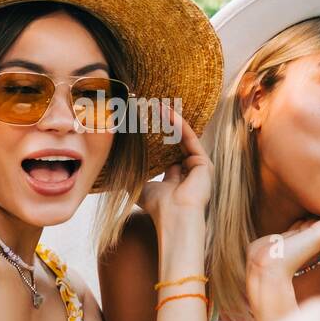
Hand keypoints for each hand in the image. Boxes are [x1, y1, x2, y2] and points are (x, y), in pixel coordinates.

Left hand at [137, 104, 211, 225]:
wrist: (174, 216)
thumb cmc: (158, 206)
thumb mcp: (140, 188)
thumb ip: (132, 176)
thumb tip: (115, 169)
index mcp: (176, 178)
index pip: (168, 153)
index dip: (158, 137)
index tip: (145, 123)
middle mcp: (189, 171)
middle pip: (177, 142)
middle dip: (165, 125)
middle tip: (152, 108)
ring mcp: (199, 166)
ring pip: (184, 137)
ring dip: (172, 120)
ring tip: (158, 105)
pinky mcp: (204, 162)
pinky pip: (190, 139)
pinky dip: (179, 125)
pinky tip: (168, 113)